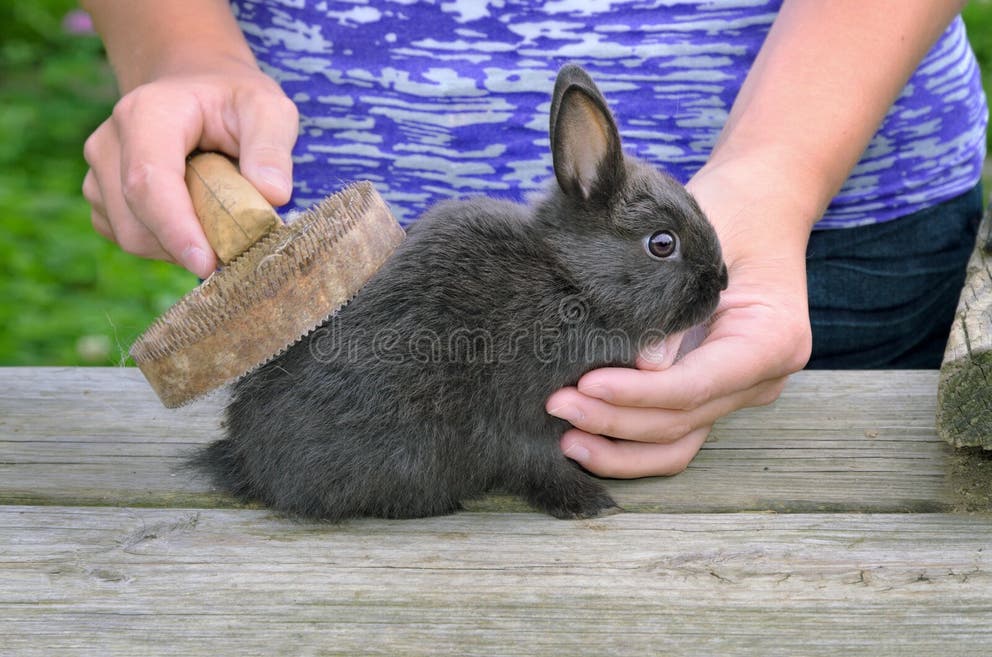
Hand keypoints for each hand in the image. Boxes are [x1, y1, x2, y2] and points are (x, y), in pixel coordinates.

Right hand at [82, 59, 298, 276]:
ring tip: (217, 217)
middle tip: (238, 243)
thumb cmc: (233, 100)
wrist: (195, 88)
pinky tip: (195, 221)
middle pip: (136, 220)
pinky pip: (131, 239)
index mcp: (146, 114)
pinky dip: (167, 245)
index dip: (175, 229)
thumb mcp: (268, 109)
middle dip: (187, 245)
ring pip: (131, 237)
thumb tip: (273, 196)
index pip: (148, 181)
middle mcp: (109, 143)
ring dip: (179, 246)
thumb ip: (272, 147)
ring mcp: (98, 172)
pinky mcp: (102, 198)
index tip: (208, 264)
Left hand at [546, 161, 813, 476]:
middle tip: (557, 404)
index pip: (698, 383)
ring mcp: (735, 393)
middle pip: (682, 420)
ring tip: (565, 439)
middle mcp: (760, 378)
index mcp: (773, 338)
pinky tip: (585, 440)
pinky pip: (671, 435)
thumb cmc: (730, 213)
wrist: (758, 207)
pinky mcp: (708, 396)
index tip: (586, 384)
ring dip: (619, 448)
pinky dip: (629, 445)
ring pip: (677, 445)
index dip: (639, 392)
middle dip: (616, 419)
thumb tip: (642, 364)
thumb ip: (674, 304)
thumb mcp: (703, 243)